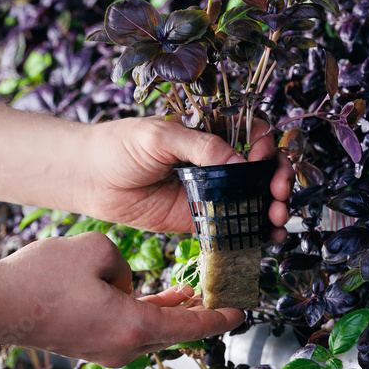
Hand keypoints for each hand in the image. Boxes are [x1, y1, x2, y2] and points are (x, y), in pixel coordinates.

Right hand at [0, 233, 243, 366]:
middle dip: (197, 310)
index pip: (192, 326)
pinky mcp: (88, 344)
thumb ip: (123, 263)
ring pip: (149, 327)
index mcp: (134, 327)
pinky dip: (143, 312)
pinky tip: (152, 297)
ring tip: (187, 289)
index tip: (240, 312)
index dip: (220, 317)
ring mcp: (104, 350)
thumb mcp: (98, 249)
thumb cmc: (42, 279)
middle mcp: (123, 347)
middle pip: (174, 329)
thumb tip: (121, 283)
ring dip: (168, 309)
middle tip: (219, 294)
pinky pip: (127, 327)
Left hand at [80, 116, 293, 238]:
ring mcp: (212, 191)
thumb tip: (240, 161)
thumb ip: (201, 146)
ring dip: (275, 206)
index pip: (253, 133)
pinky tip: (270, 237)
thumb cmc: (119, 146)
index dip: (265, 146)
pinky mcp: (201, 218)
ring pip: (255, 197)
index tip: (259, 158)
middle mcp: (216, 161)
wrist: (89, 180)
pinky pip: (236, 224)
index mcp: (210, 131)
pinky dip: (258, 231)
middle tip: (279, 191)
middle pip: (263, 167)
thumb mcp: (160, 135)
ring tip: (279, 217)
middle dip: (279, 178)